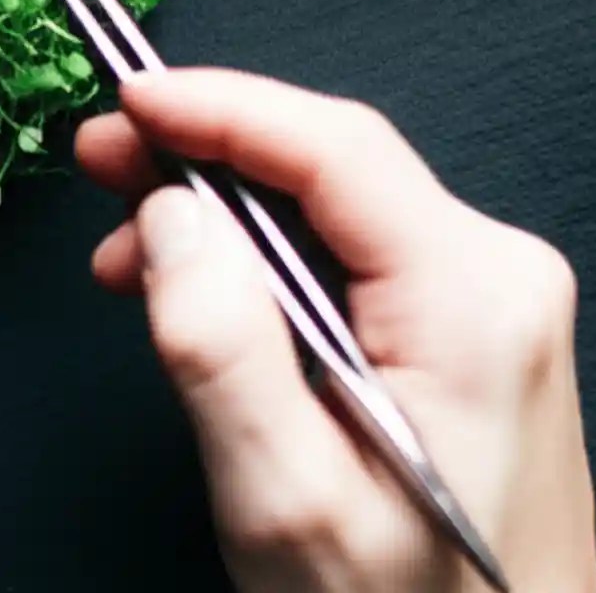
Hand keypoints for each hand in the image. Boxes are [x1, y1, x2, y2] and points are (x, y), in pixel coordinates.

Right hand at [75, 69, 595, 591]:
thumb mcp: (286, 496)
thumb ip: (219, 347)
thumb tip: (170, 216)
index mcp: (470, 301)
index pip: (334, 149)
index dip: (220, 108)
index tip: (127, 100)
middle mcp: (494, 277)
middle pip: (328, 169)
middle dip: (203, 156)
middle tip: (100, 164)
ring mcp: (483, 302)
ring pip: (327, 212)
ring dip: (220, 217)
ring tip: (124, 253)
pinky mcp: (459, 330)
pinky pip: (343, 260)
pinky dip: (258, 262)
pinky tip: (196, 288)